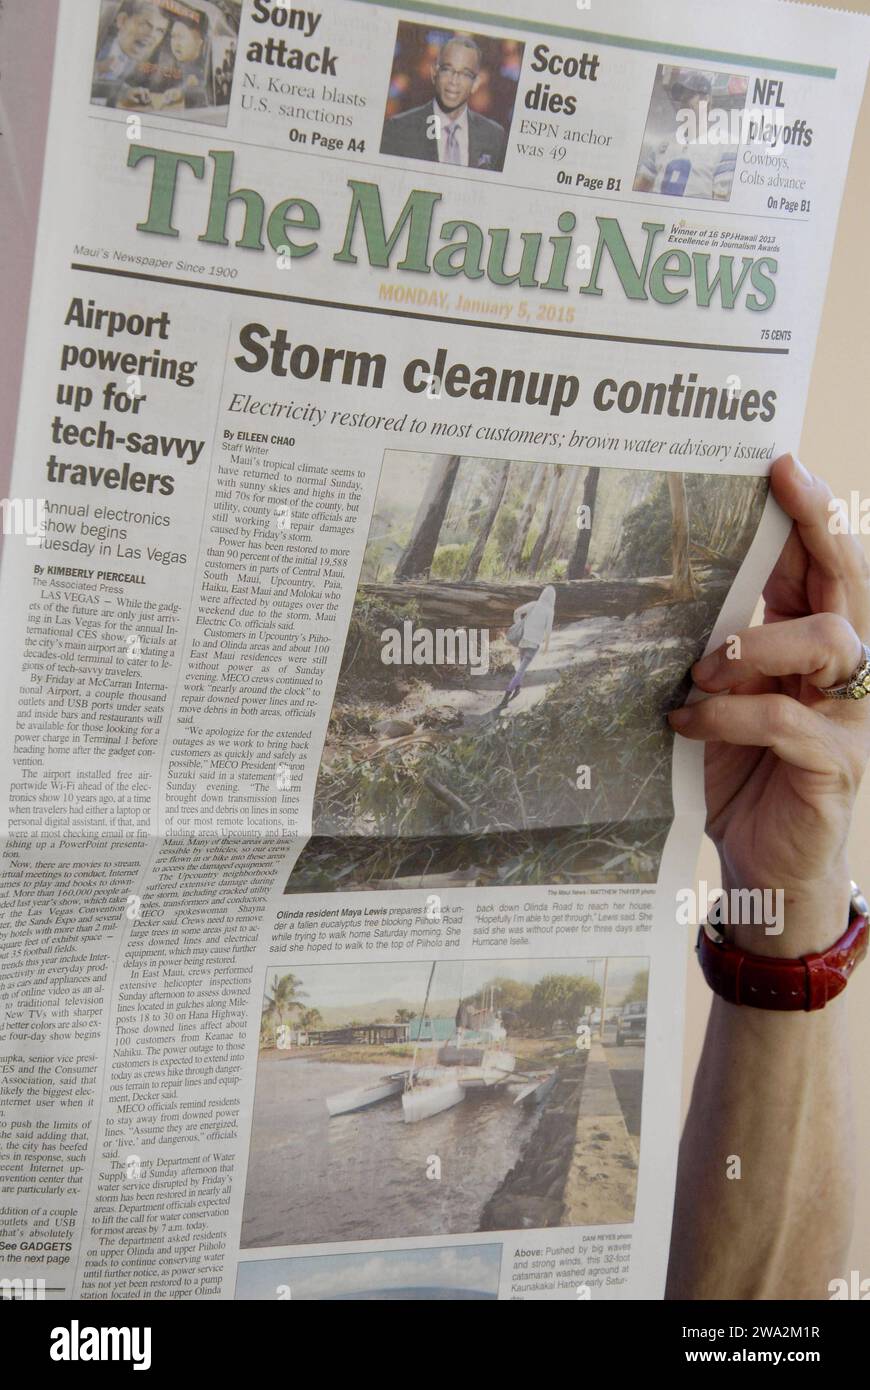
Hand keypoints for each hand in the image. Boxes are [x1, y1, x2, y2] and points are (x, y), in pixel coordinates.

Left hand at [668, 454, 869, 952]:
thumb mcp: (722, 698)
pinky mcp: (836, 766)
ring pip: (828, 640)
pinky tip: (687, 723)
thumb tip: (674, 587)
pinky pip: (789, 720)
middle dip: (817, 527)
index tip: (781, 463)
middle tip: (782, 486)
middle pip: (845, 583)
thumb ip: (720, 646)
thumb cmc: (740, 773)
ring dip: (754, 643)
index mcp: (813, 646)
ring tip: (700, 671)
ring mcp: (849, 717)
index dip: (808, 513)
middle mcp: (844, 671)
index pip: (820, 566)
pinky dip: (730, 714)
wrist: (762, 867)